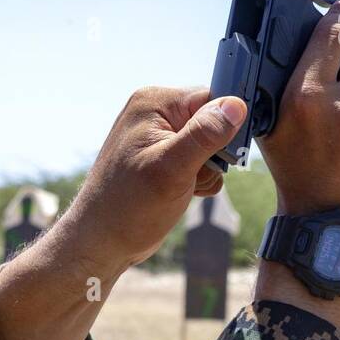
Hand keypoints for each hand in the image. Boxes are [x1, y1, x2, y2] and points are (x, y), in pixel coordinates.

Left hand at [60, 86, 246, 269]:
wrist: (103, 242)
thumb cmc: (129, 206)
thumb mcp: (172, 168)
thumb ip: (203, 135)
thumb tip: (236, 106)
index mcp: (154, 102)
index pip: (212, 98)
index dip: (224, 127)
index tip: (219, 155)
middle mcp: (155, 113)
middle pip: (213, 122)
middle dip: (214, 153)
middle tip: (191, 176)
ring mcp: (158, 136)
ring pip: (210, 145)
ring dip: (206, 171)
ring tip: (181, 187)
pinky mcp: (163, 158)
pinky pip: (199, 161)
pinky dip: (198, 179)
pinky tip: (180, 192)